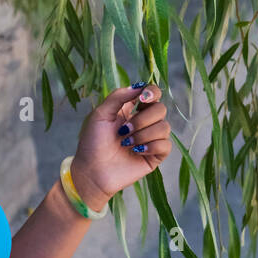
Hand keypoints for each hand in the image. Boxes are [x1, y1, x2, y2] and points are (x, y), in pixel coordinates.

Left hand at [70, 84, 172, 210]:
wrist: (92, 171)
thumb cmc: (92, 143)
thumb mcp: (100, 114)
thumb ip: (118, 96)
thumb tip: (139, 87)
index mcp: (131, 110)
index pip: (153, 94)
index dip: (152, 93)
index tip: (143, 99)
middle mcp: (144, 123)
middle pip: (160, 109)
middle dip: (142, 119)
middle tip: (123, 131)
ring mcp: (150, 139)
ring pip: (164, 127)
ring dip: (143, 135)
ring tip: (126, 144)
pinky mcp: (155, 156)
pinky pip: (166, 145)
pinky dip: (151, 146)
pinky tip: (137, 152)